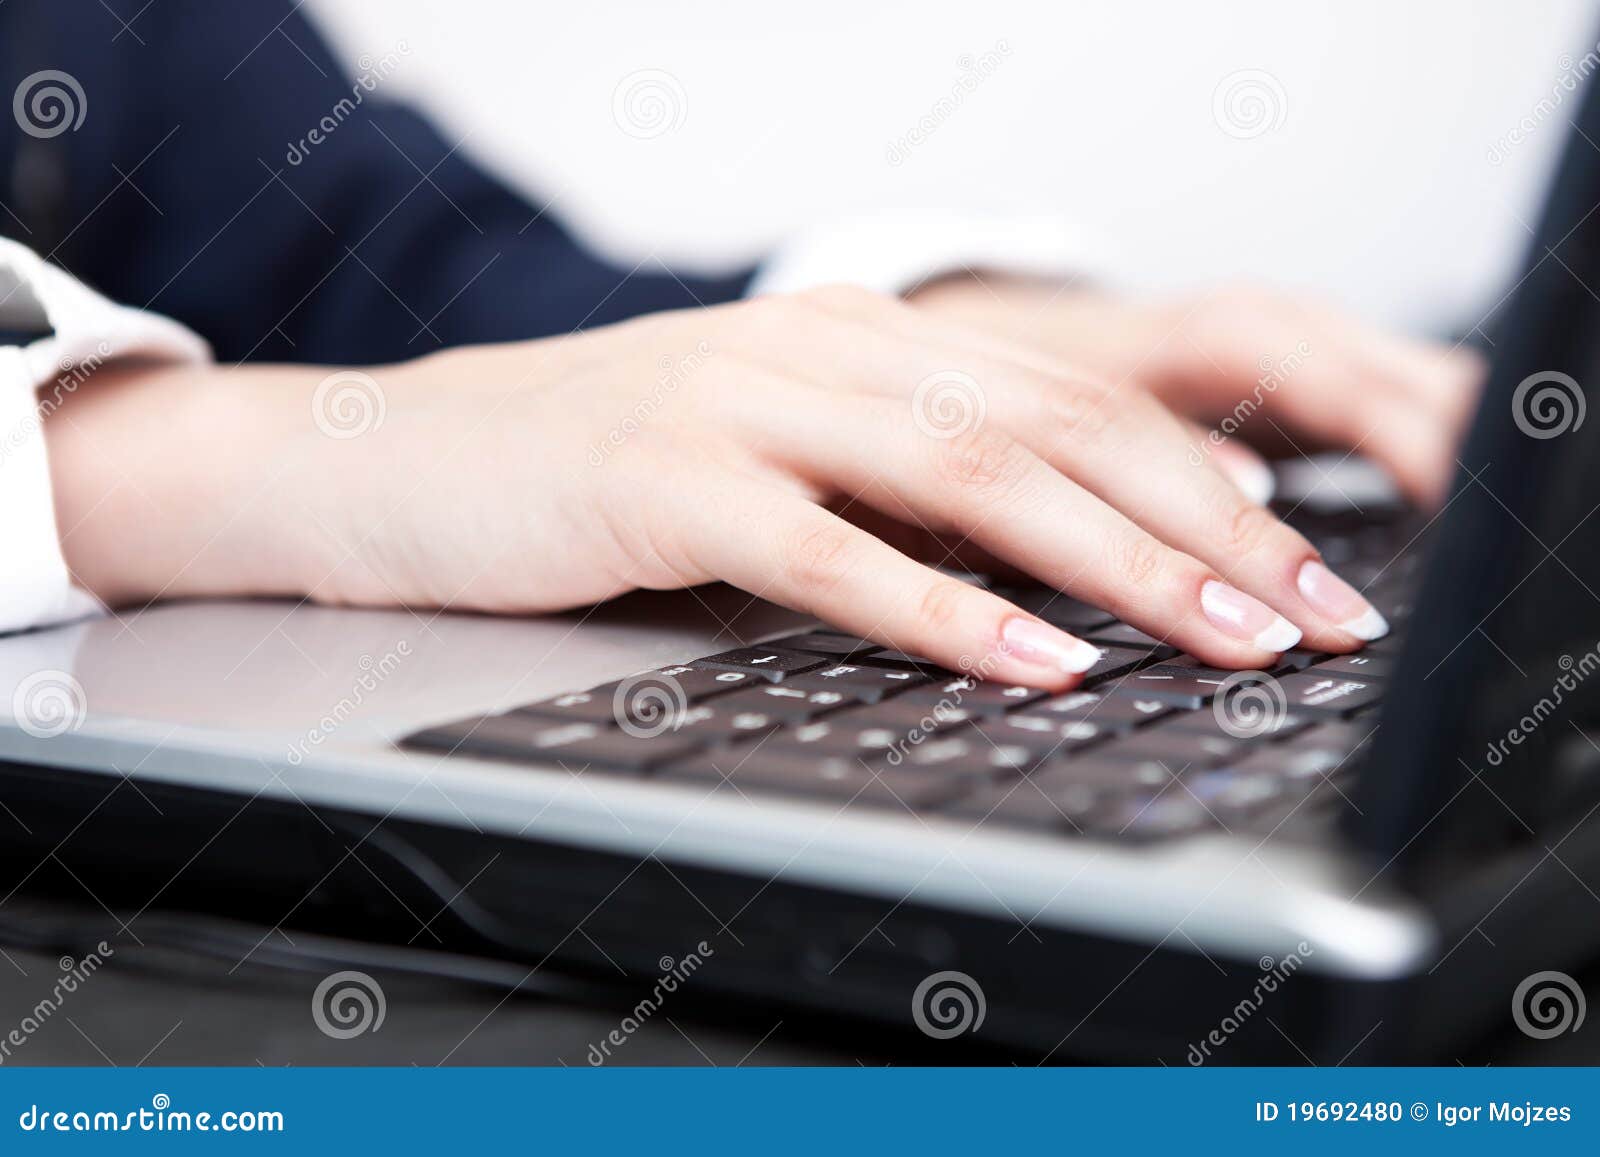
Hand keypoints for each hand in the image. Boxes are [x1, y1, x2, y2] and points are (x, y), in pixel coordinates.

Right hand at [48, 286, 1390, 689]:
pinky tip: (1030, 659)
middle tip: (1307, 613)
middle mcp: (818, 349)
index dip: (1197, 476)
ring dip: (1112, 562)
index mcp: (859, 339)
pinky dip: (942, 609)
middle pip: (1053, 428)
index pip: (1068, 395)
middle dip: (1200, 526)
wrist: (402, 460)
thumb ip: (896, 489)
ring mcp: (738, 404)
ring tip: (1215, 636)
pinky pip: (831, 549)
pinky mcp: (662, 481)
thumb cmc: (596, 473)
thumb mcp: (772, 457)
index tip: (1294, 561)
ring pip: (969, 475)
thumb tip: (1049, 563)